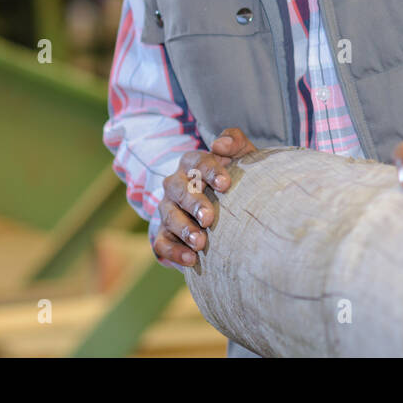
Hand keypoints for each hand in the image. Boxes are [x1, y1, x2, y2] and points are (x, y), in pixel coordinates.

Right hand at [151, 127, 255, 267]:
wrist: (228, 209)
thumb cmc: (234, 179)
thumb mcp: (241, 157)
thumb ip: (235, 142)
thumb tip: (220, 143)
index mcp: (192, 164)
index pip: (197, 162)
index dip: (210, 172)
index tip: (226, 184)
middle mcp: (176, 184)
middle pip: (180, 190)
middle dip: (194, 203)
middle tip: (209, 217)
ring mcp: (167, 209)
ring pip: (169, 216)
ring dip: (184, 229)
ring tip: (200, 242)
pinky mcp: (164, 233)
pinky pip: (161, 242)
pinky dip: (174, 251)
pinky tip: (190, 259)